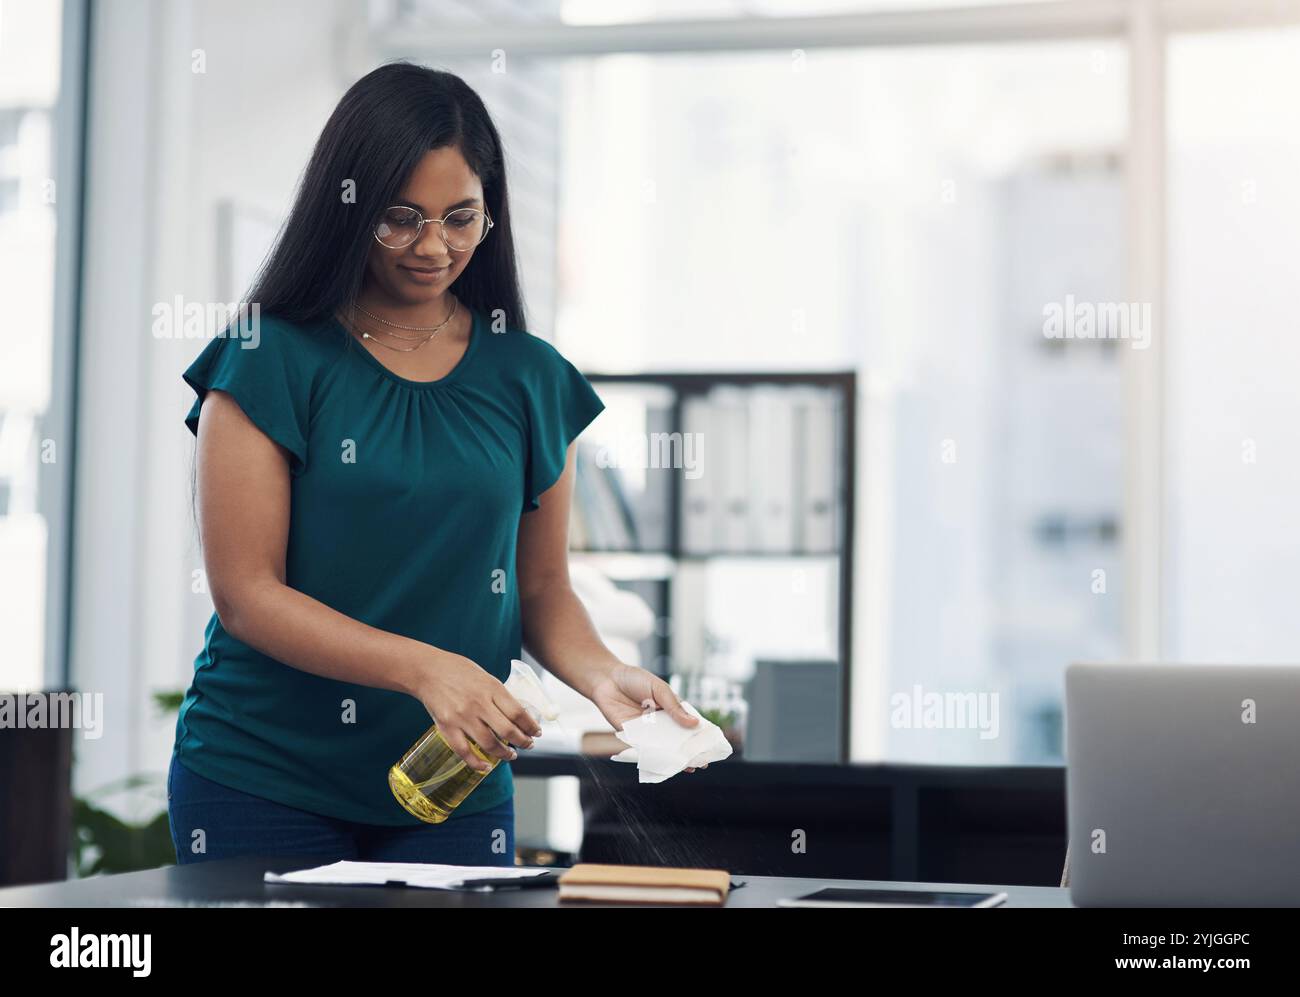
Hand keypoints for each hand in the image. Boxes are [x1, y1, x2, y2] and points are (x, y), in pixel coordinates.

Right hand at [411, 650, 542, 772]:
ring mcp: (462, 717)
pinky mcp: (447, 727)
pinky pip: (464, 751)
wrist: (426, 670)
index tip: (537, 732)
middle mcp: (478, 704)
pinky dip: (477, 763)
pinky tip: (487, 767)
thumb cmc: (458, 670)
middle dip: (523, 742)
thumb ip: (498, 694)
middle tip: (528, 745)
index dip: (531, 726)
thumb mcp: (485, 676)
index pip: (518, 713)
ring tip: (511, 755)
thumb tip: (516, 714)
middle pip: (508, 731)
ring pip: (489, 744)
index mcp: (491, 687)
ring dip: (504, 754)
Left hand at [590, 662, 708, 772]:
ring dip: (676, 758)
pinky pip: (646, 750)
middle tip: (703, 763)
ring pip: (665, 747)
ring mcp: (648, 731)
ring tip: (689, 767)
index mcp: (671, 708)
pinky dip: (656, 758)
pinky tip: (666, 765)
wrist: (606, 680)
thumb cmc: (634, 680)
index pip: (690, 724)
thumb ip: (674, 707)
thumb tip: (694, 723)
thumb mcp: (659, 689)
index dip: (700, 735)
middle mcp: (662, 722)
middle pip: (679, 739)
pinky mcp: (633, 737)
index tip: (712, 746)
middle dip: (691, 751)